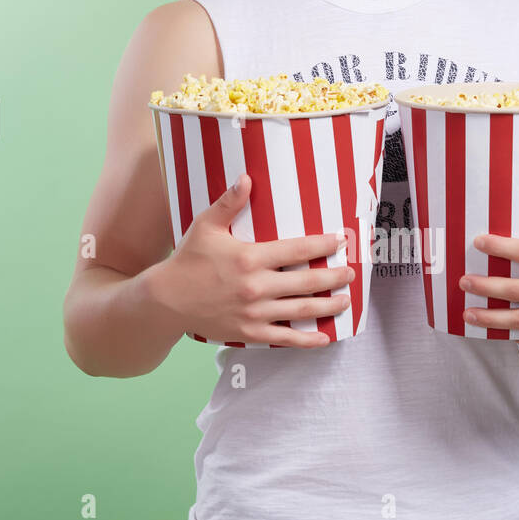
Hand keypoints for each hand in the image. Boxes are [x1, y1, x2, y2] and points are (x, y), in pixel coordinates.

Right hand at [152, 172, 354, 346]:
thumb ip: (229, 203)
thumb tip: (246, 178)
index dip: (324, 245)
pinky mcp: (250, 332)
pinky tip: (325, 337)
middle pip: (308, 282)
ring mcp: (255, 313)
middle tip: (351, 273)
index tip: (341, 241)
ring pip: (302, 310)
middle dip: (335, 277)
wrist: (167, 300)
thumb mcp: (206, 227)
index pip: (298, 250)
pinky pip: (285, 338)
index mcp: (250, 258)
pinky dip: (307, 340)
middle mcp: (256, 287)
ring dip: (328, 306)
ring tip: (345, 301)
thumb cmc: (187, 260)